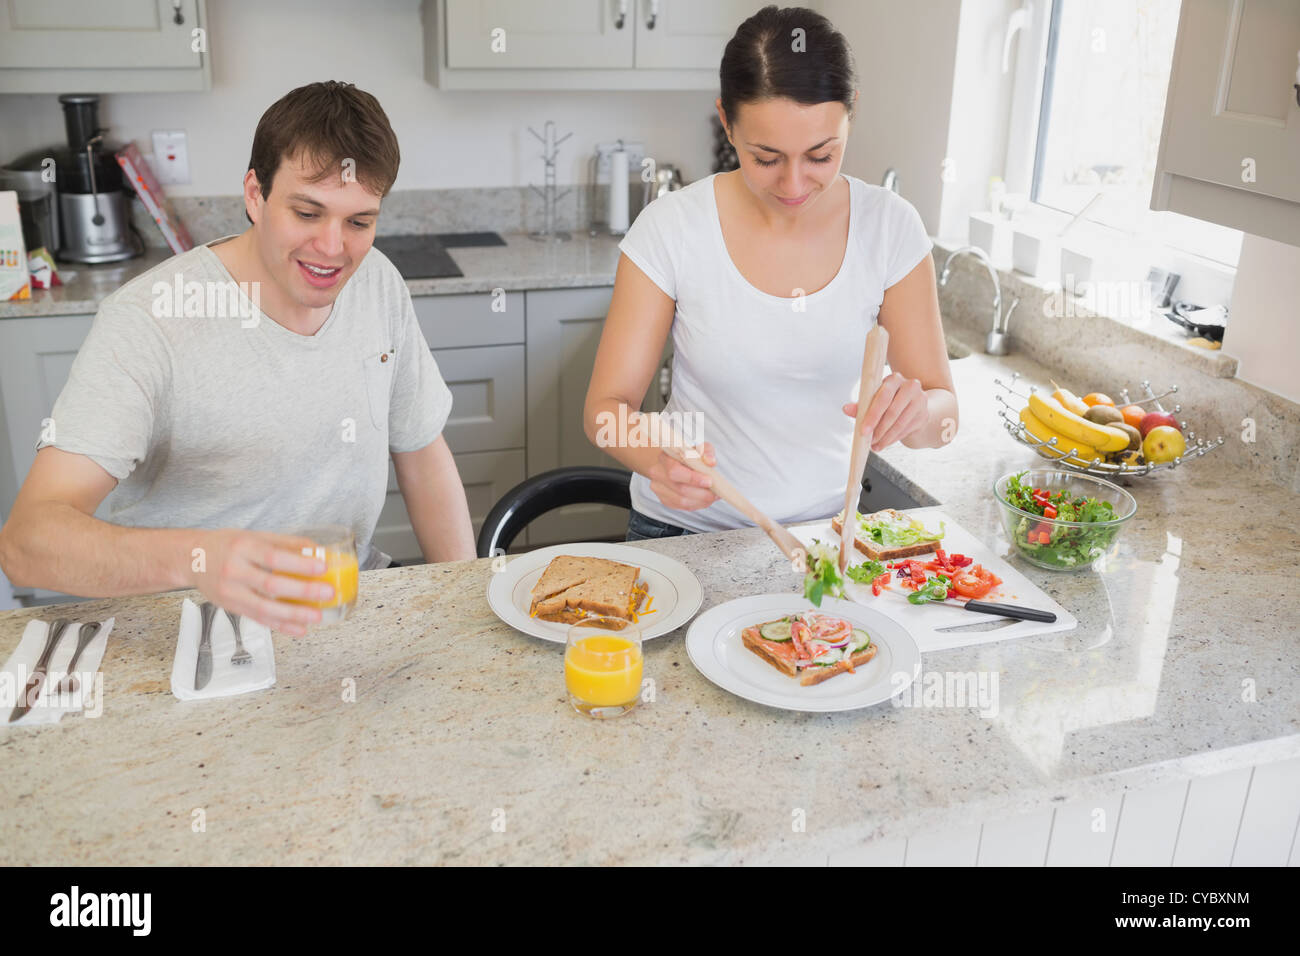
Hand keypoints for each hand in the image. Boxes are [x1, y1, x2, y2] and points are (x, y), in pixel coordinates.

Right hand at [187, 529, 333, 636]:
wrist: (192, 558)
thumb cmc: (226, 545)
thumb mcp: (254, 536)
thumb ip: (285, 543)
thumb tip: (316, 550)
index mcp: (243, 548)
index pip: (273, 558)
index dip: (298, 565)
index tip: (321, 567)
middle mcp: (234, 571)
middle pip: (271, 585)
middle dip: (302, 591)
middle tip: (327, 593)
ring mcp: (231, 592)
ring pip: (264, 608)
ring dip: (293, 615)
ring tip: (316, 616)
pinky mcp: (231, 607)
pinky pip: (258, 619)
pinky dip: (280, 626)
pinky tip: (298, 629)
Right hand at [646, 442, 718, 510]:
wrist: (673, 462)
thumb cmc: (687, 454)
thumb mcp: (699, 447)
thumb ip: (706, 451)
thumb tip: (711, 462)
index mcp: (664, 457)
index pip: (675, 471)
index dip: (692, 478)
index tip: (709, 481)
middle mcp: (658, 473)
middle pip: (680, 489)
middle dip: (701, 493)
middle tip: (716, 492)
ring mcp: (659, 488)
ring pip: (682, 501)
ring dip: (701, 501)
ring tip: (713, 496)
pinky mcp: (665, 500)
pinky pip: (683, 506)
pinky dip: (697, 504)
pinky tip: (705, 499)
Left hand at [843, 372, 929, 451]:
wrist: (912, 404)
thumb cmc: (888, 400)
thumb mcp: (874, 400)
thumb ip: (861, 405)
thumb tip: (846, 409)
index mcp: (895, 379)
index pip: (883, 397)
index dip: (872, 415)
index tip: (863, 430)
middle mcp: (910, 386)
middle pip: (892, 412)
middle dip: (878, 429)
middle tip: (868, 441)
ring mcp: (920, 401)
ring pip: (899, 423)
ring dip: (885, 437)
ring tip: (874, 445)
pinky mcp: (923, 415)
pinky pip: (905, 430)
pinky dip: (892, 439)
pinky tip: (883, 444)